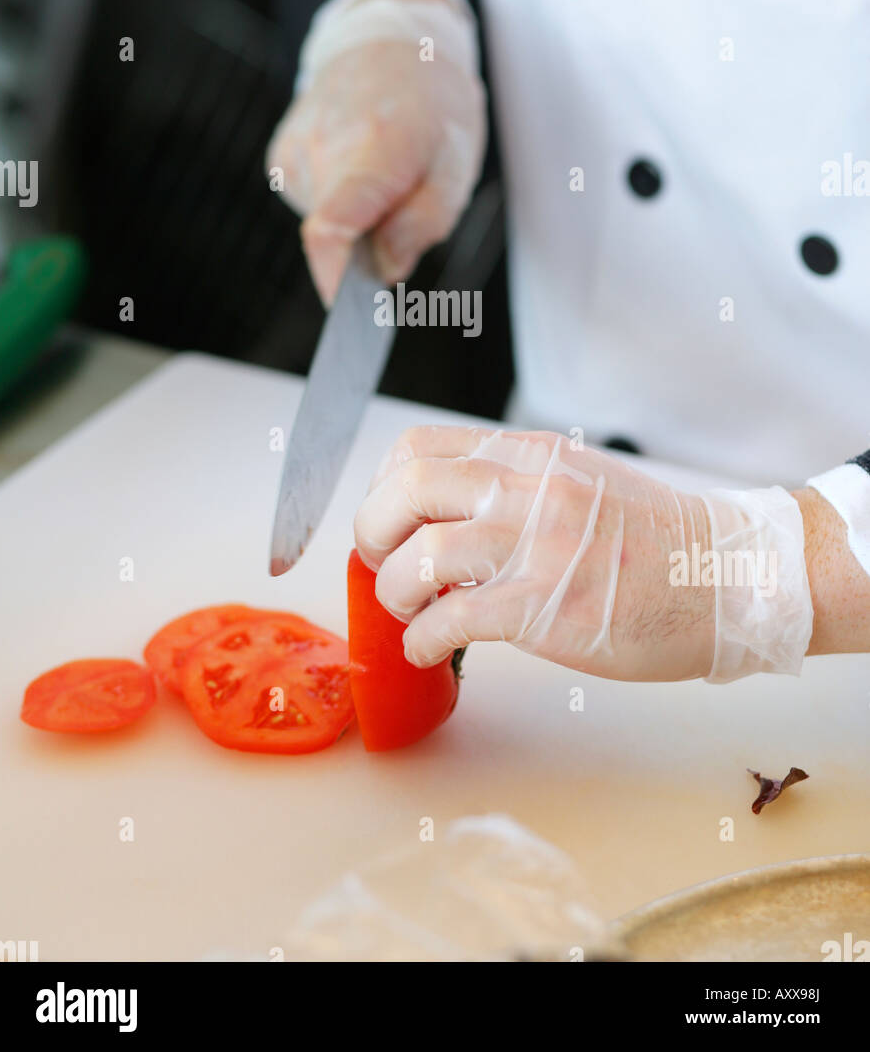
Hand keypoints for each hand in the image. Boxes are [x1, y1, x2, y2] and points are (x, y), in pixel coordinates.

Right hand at [265, 0, 486, 305]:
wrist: (392, 43)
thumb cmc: (432, 106)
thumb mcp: (454, 169)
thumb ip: (419, 226)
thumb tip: (384, 272)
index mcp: (373, 151)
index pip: (331, 230)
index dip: (334, 281)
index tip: (345, 313)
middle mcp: (322, 150)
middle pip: (332, 237)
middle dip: (367, 246)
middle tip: (404, 210)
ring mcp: (294, 152)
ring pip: (322, 221)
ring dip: (356, 219)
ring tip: (385, 172)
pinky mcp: (281, 158)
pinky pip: (312, 202)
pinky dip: (338, 200)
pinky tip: (358, 166)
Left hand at [355, 425, 717, 681]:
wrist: (726, 577)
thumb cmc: (654, 541)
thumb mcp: (578, 482)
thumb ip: (515, 486)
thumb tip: (446, 515)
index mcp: (530, 456)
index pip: (418, 447)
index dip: (382, 486)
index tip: (386, 520)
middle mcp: (527, 490)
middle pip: (405, 490)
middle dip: (371, 533)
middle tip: (379, 564)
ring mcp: (535, 548)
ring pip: (419, 556)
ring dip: (393, 591)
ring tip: (408, 611)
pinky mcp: (543, 609)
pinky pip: (450, 620)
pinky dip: (421, 640)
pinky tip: (430, 649)